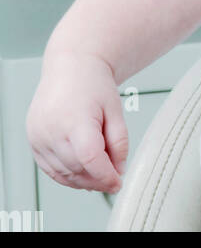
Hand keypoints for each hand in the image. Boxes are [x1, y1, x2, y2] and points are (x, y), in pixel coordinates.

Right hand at [26, 50, 128, 192]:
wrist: (70, 65)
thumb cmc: (93, 83)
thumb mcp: (115, 109)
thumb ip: (119, 143)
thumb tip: (118, 171)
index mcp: (75, 118)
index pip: (90, 158)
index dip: (105, 176)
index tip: (118, 182)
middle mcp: (52, 128)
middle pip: (77, 168)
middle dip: (97, 179)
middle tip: (113, 178)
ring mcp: (39, 135)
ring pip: (63, 173)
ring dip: (83, 181)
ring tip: (99, 175)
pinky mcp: (33, 140)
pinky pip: (50, 169)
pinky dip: (67, 175)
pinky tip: (82, 173)